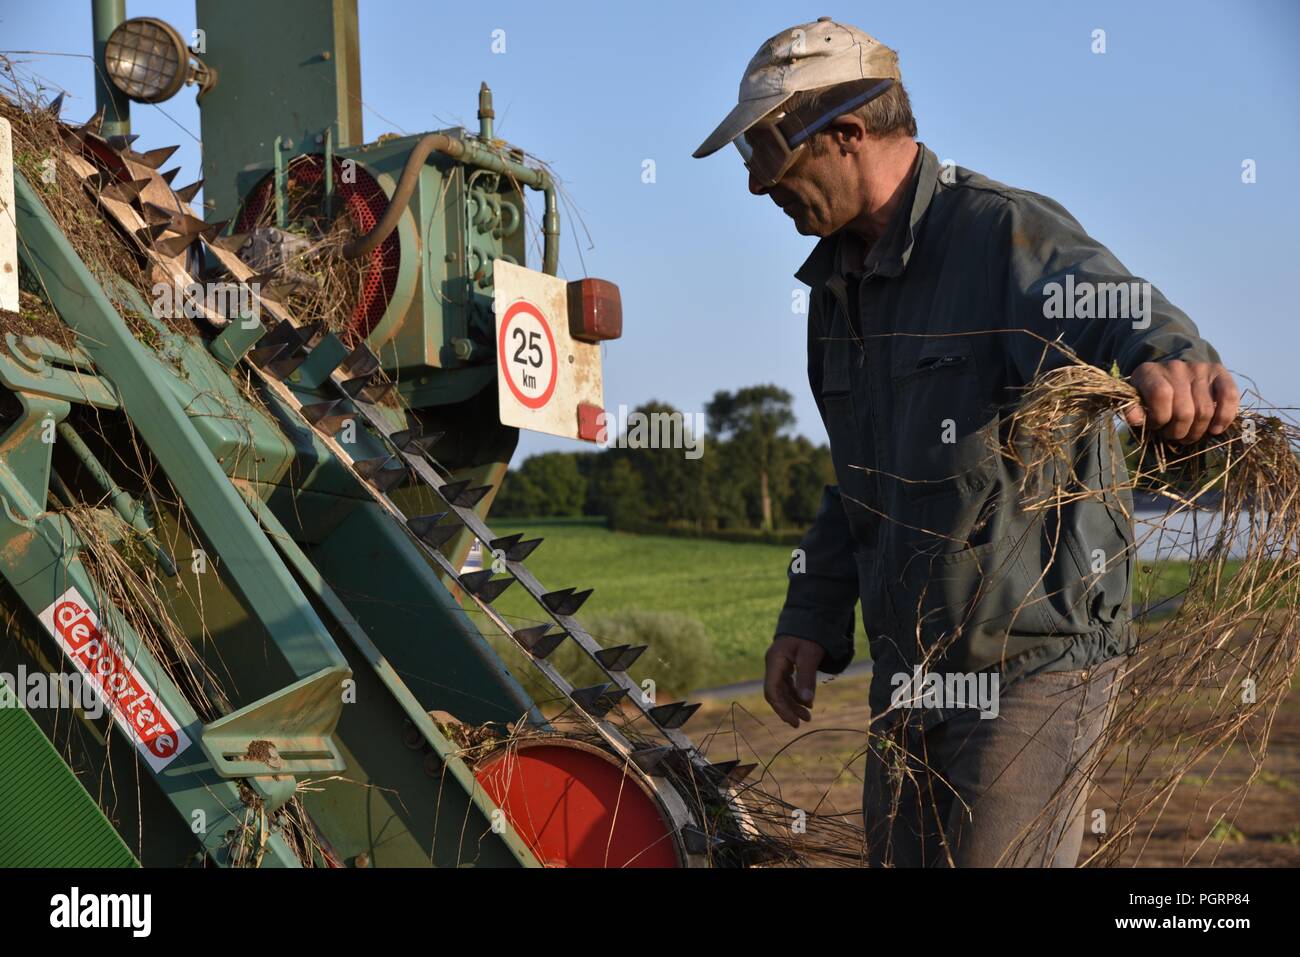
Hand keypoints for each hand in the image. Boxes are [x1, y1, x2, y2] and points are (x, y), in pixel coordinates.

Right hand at [764, 636, 824, 728]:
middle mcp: (773, 664)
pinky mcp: (785, 666)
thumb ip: (807, 678)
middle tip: (801, 723)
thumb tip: (808, 702)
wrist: (810, 618)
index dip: (781, 708)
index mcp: (775, 660)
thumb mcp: (810, 655)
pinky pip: (787, 685)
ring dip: (793, 704)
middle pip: (775, 693)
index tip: (794, 721)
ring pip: (781, 690)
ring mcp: (778, 665)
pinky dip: (796, 695)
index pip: (772, 690)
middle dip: (787, 709)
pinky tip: (807, 703)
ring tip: (807, 716)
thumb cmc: (809, 634)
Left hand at [1125, 360, 1239, 442]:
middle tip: (1174, 436)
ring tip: (1189, 435)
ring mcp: (1199, 368)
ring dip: (1197, 431)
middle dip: (1178, 432)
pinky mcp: (1219, 372)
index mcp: (1149, 372)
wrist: (1170, 373)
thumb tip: (1135, 419)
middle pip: (1184, 411)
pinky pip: (1229, 396)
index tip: (1156, 427)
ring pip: (1205, 411)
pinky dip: (1224, 418)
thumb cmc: (1149, 395)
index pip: (1161, 395)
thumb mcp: (1134, 401)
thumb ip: (1132, 410)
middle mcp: (1175, 367)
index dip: (1160, 418)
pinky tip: (1215, 430)